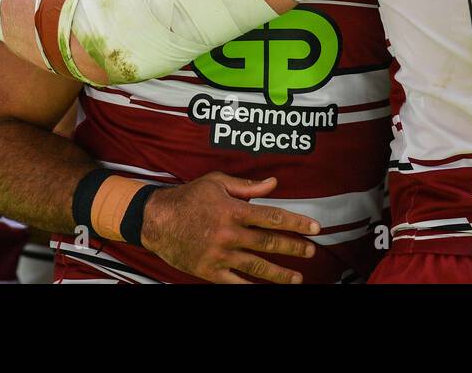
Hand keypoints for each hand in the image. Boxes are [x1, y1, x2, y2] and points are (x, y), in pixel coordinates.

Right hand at [141, 172, 319, 283]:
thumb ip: (247, 186)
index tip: (315, 227)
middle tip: (311, 251)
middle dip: (294, 248)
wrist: (156, 219)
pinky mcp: (209, 271)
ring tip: (298, 278)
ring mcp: (219, 255)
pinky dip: (252, 287)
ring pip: (257, 266)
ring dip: (280, 273)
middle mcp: (229, 234)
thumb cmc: (188, 197)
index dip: (297, 223)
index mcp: (233, 210)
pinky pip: (235, 283)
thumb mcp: (217, 183)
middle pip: (269, 243)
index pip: (273, 217)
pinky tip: (266, 289)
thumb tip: (274, 183)